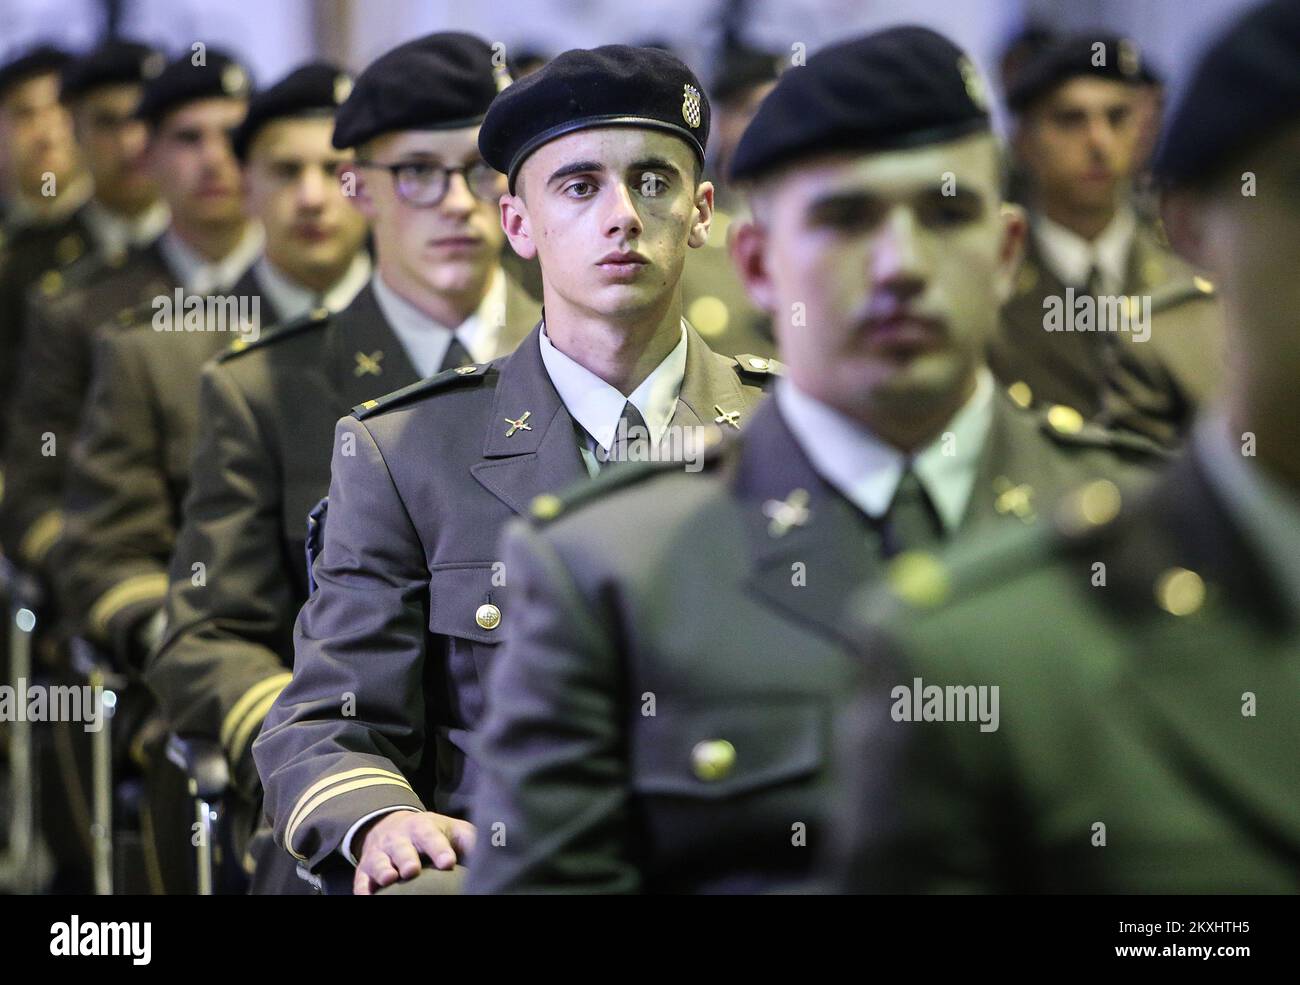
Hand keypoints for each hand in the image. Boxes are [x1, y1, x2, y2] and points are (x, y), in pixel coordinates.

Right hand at [353, 810, 475, 894]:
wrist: (391, 826)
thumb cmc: (431, 834)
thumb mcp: (451, 831)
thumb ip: (470, 840)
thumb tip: (496, 849)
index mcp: (422, 828)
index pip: (431, 836)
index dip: (439, 848)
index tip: (448, 862)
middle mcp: (398, 839)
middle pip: (402, 847)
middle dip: (407, 858)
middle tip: (413, 870)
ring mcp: (380, 853)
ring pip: (378, 861)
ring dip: (382, 869)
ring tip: (389, 879)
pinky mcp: (365, 869)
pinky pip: (361, 879)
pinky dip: (362, 888)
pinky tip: (366, 898)